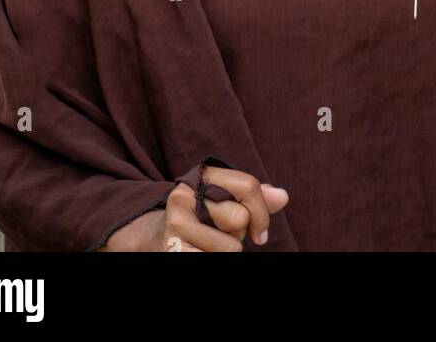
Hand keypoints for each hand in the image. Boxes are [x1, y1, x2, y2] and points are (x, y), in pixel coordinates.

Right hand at [99, 169, 289, 251]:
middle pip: (240, 217)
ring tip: (208, 245)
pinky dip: (212, 260)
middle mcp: (185, 194)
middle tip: (223, 236)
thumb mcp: (224, 202)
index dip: (263, 212)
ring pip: (230, 247)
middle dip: (240, 234)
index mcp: (201, 175)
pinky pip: (213, 260)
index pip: (248, 186)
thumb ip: (253, 198)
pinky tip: (199, 254)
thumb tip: (283, 196)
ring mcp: (175, 223)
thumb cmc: (200, 220)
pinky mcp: (171, 250)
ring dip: (226, 252)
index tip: (261, 233)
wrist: (153, 239)